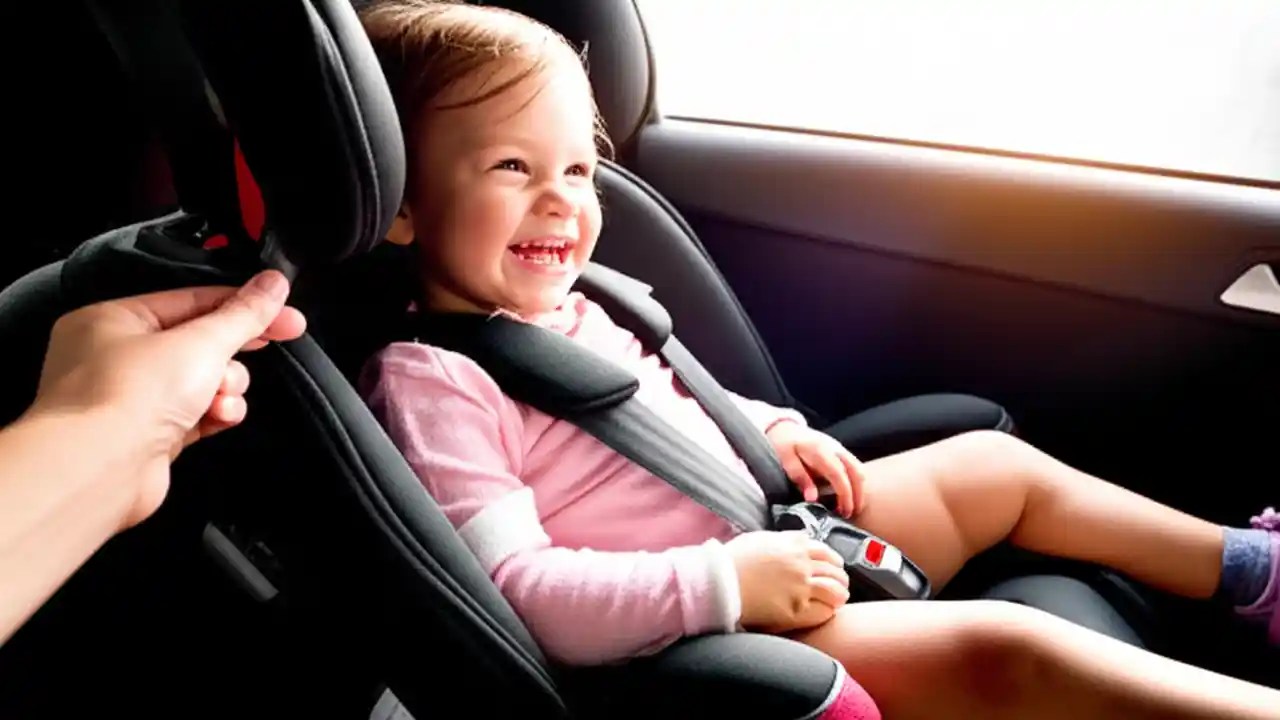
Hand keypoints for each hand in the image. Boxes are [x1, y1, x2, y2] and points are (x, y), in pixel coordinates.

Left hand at [31, 270, 305, 528]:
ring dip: (224, 388)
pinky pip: (194, 415)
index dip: (243, 306)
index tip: (284, 313)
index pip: (191, 302)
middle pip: (198, 343)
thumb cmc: (132, 394)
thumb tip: (274, 283)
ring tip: (222, 396)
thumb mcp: (201, 342)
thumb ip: (244, 313)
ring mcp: (130, 400)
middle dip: (232, 354)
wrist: (102, 470)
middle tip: (270, 348)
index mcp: (114, 320)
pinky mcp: (147, 437)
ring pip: (200, 382)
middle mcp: (115, 358)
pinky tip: (220, 417)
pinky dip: (213, 415)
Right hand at [726, 530, 849, 632]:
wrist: (719, 582)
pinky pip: (824, 612)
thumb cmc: (734, 560)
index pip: (827, 553)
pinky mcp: (796, 611)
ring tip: (838, 600)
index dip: (834, 562)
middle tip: (840, 586)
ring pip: (836, 592)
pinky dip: (829, 611)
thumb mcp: (761, 538)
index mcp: (795, 545)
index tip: (834, 568)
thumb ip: (786, 539)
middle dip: (840, 580)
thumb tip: (801, 540)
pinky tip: (827, 611)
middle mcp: (802, 565)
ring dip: (839, 596)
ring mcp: (801, 588)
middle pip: (836, 572)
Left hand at [767, 422, 865, 516]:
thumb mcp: (785, 460)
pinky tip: (850, 494)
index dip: (844, 495)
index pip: (839, 475)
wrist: (785, 427)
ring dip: (859, 489)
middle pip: (856, 472)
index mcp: (820, 451)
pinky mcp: (840, 450)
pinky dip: (857, 481)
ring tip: (852, 507)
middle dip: (858, 495)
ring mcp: (840, 447)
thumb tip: (812, 499)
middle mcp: (835, 448)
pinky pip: (855, 466)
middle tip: (852, 514)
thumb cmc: (783, 444)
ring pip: (859, 469)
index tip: (844, 511)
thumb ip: (800, 477)